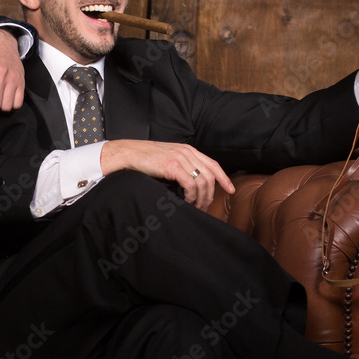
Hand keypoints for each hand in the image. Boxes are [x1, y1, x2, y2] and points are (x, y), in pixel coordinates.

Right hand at [100, 140, 235, 210]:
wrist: (129, 154)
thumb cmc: (146, 160)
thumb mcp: (169, 159)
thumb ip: (182, 166)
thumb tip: (193, 184)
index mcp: (188, 150)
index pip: (213, 164)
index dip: (224, 178)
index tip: (230, 190)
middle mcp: (187, 152)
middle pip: (210, 176)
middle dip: (211, 195)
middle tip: (204, 208)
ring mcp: (180, 158)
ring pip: (203, 182)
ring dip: (201, 199)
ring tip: (195, 208)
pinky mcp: (172, 166)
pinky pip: (190, 185)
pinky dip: (191, 196)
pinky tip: (187, 202)